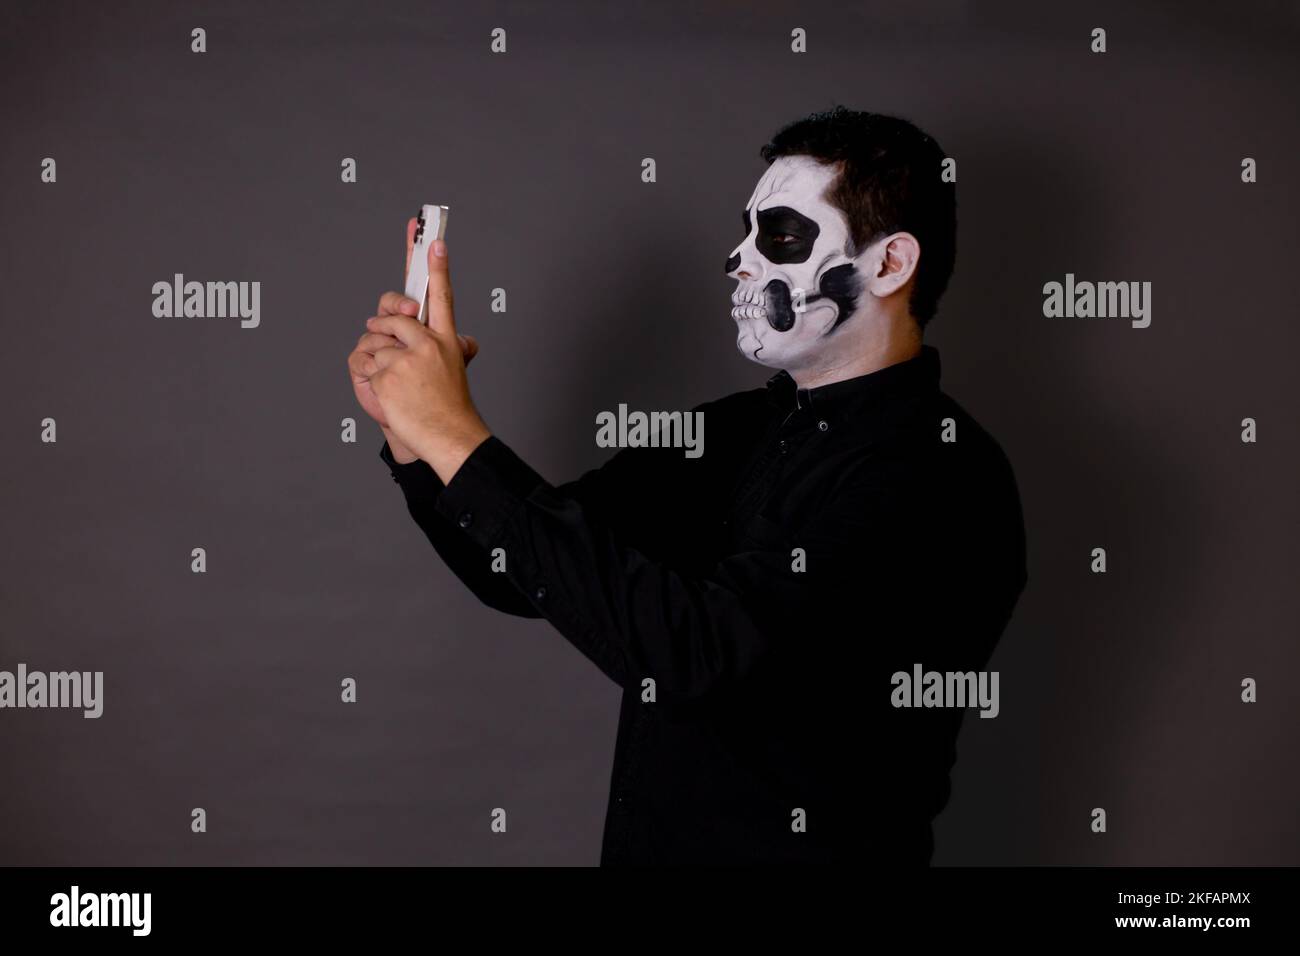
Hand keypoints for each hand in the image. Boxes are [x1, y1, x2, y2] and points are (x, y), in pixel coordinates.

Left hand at [361, 221, 490, 481]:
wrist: (449, 436)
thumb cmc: (451, 407)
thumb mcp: (457, 370)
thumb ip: (455, 347)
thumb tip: (467, 340)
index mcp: (446, 340)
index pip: (442, 295)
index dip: (437, 267)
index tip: (433, 239)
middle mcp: (429, 344)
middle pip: (393, 316)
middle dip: (382, 328)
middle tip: (387, 346)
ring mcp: (407, 359)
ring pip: (373, 342)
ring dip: (375, 360)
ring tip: (395, 383)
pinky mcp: (388, 375)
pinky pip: (364, 363)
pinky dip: (369, 378)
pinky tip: (387, 394)